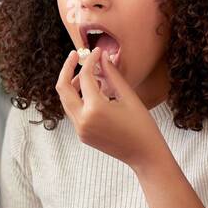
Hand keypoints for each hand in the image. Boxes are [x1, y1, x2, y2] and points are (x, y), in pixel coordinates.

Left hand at [56, 48, 161, 169]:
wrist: (144, 155)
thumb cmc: (142, 125)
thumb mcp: (128, 96)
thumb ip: (112, 75)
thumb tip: (102, 57)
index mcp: (95, 109)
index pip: (85, 76)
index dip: (90, 60)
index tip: (96, 51)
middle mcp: (82, 120)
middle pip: (62, 88)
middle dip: (67, 69)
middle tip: (75, 56)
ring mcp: (80, 129)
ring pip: (65, 100)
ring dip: (72, 85)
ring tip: (88, 75)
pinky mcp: (82, 135)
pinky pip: (73, 111)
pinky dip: (78, 98)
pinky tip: (92, 91)